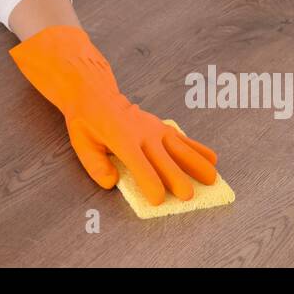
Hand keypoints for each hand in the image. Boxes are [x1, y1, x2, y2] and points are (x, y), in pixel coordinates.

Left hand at [10, 25, 218, 204]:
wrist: (96, 94)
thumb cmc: (87, 122)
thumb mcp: (81, 143)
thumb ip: (95, 165)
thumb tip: (111, 182)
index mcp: (121, 138)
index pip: (139, 164)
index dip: (149, 183)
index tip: (157, 200)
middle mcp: (142, 132)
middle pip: (164, 159)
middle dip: (177, 178)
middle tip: (188, 196)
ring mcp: (155, 128)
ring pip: (180, 147)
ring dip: (196, 163)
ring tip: (212, 179)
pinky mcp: (162, 126)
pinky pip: (183, 138)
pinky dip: (199, 148)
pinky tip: (212, 159)